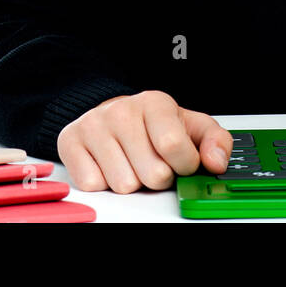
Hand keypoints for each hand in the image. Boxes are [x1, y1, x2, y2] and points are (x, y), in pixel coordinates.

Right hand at [56, 89, 231, 192]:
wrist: (113, 115)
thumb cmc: (155, 126)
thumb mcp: (192, 128)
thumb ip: (215, 142)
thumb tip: (216, 162)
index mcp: (154, 102)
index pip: (173, 145)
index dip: (184, 164)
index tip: (181, 160)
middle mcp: (121, 110)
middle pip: (151, 174)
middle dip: (158, 176)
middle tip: (153, 161)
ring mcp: (93, 125)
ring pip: (123, 184)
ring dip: (131, 182)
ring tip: (131, 162)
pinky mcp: (70, 141)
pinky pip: (93, 184)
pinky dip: (104, 182)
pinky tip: (109, 164)